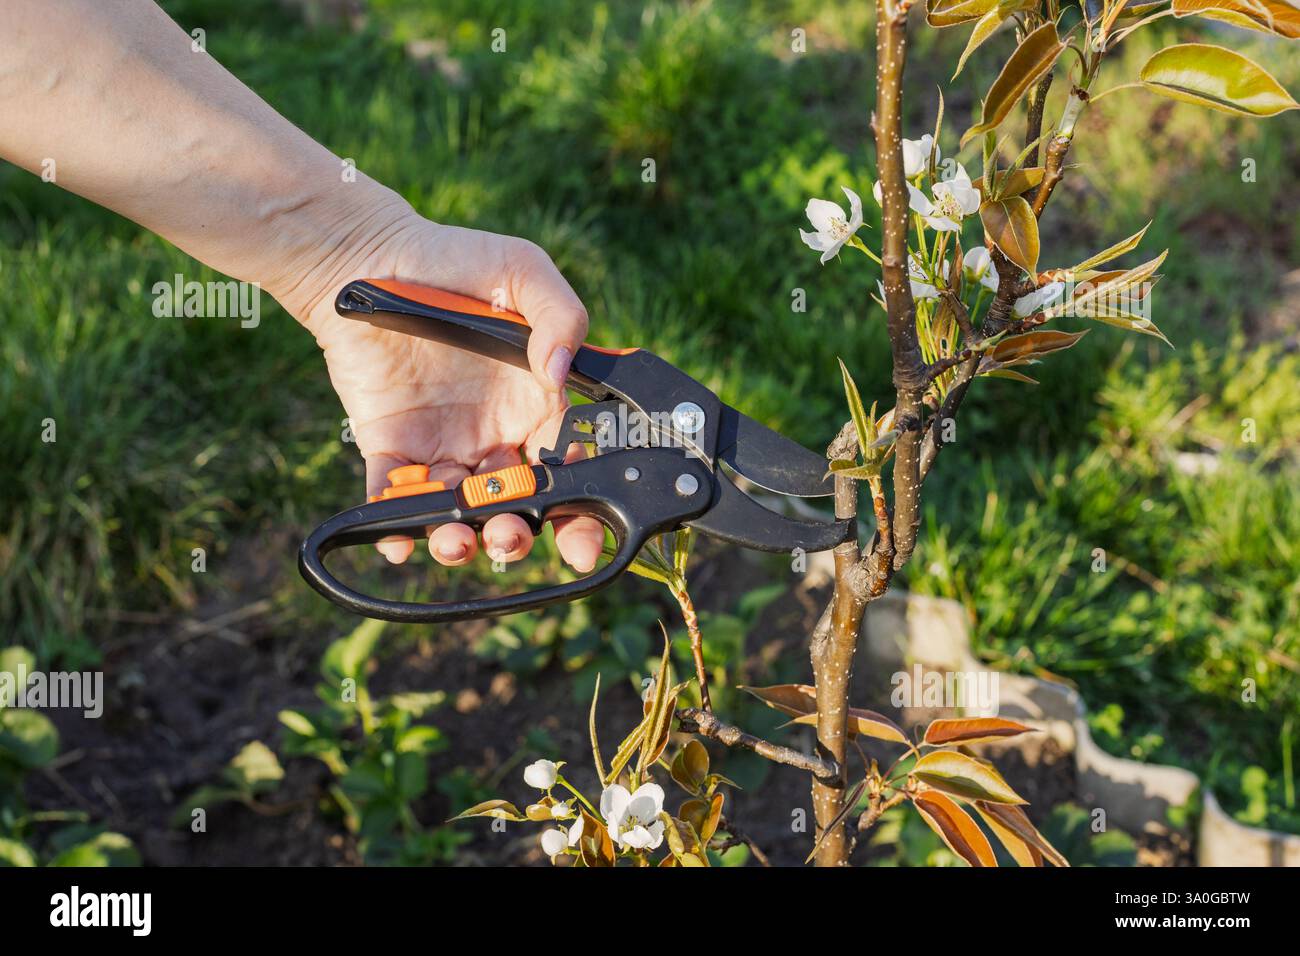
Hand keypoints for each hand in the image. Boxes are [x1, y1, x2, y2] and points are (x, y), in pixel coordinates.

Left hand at [283, 199, 605, 572]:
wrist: (367, 257)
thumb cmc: (453, 261)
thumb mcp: (522, 271)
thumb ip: (562, 316)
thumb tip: (558, 371)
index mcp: (536, 404)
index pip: (567, 467)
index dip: (580, 507)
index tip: (582, 534)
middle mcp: (494, 434)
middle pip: (515, 503)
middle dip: (518, 534)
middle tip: (510, 536)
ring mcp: (442, 445)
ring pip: (459, 511)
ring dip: (462, 538)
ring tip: (457, 541)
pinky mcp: (390, 447)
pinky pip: (393, 497)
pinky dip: (395, 525)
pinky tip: (399, 539)